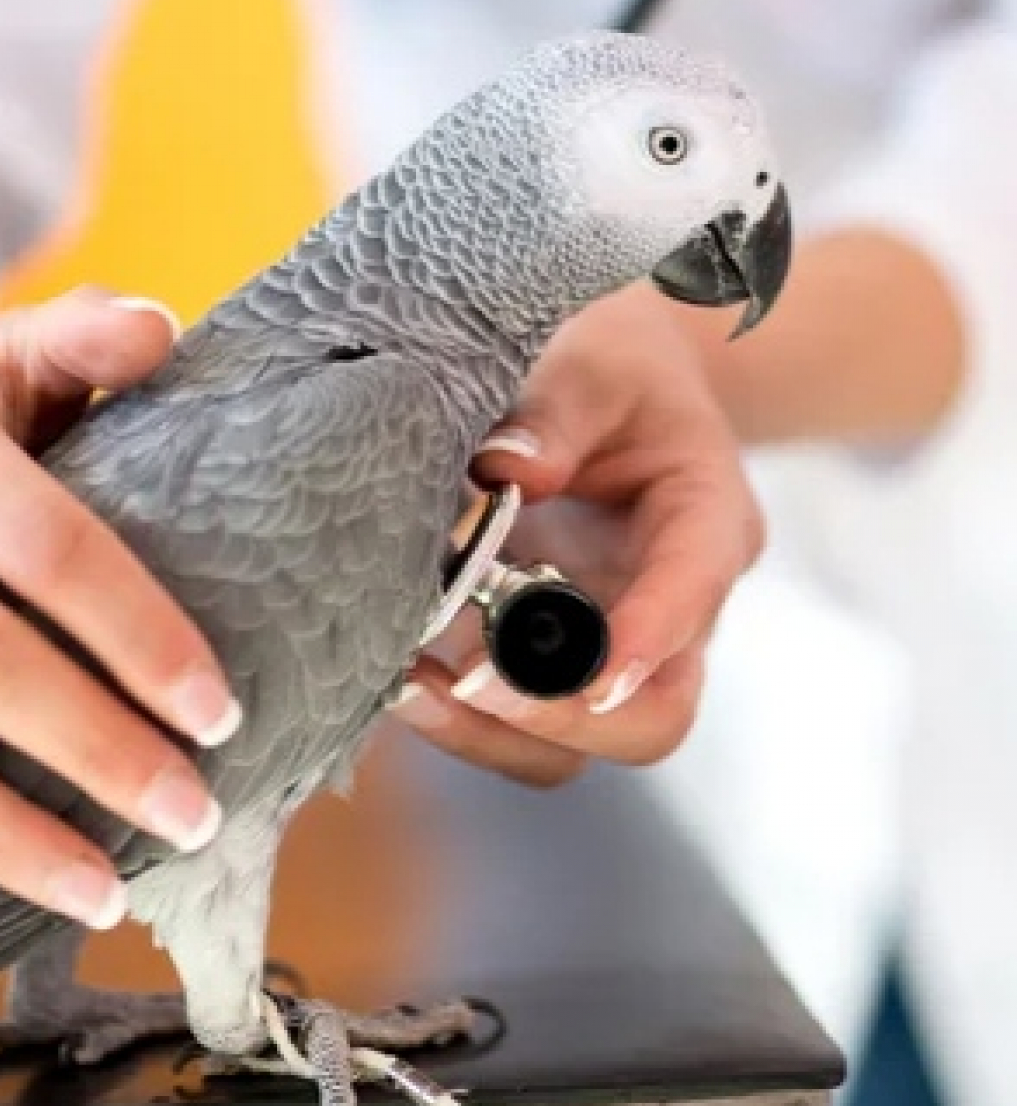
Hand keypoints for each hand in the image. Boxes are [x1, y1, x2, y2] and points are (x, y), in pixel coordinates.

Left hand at [394, 284, 764, 786]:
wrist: (607, 378)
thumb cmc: (610, 363)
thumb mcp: (594, 363)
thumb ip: (556, 409)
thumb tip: (504, 470)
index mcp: (706, 522)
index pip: (694, 591)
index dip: (648, 638)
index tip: (588, 672)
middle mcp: (669, 606)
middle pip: (651, 714)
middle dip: (561, 715)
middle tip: (467, 683)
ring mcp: (608, 642)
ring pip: (579, 742)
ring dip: (495, 732)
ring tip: (410, 689)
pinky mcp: (547, 654)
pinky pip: (518, 720)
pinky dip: (463, 716)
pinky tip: (399, 679)